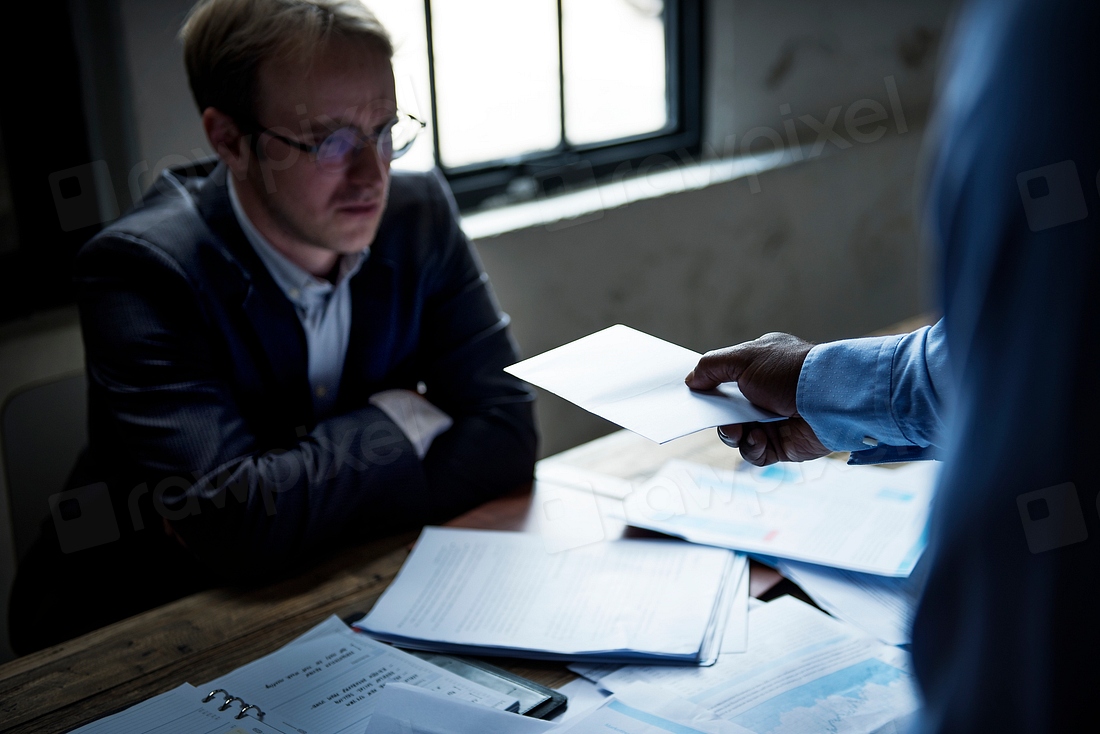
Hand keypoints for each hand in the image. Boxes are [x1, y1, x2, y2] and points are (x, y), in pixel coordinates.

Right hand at [685, 332, 828, 465]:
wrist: (828, 398)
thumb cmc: (789, 371)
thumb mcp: (743, 358)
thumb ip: (712, 367)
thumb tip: (691, 380)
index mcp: (758, 369)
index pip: (725, 381)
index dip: (708, 390)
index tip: (692, 397)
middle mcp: (766, 395)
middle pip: (727, 413)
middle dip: (717, 418)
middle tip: (713, 418)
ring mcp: (774, 421)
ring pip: (738, 436)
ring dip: (733, 434)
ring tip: (740, 430)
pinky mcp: (784, 445)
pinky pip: (756, 453)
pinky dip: (753, 448)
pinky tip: (761, 438)